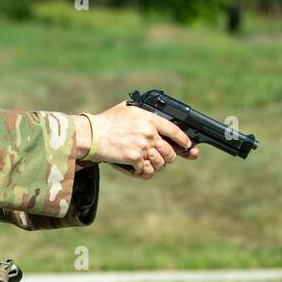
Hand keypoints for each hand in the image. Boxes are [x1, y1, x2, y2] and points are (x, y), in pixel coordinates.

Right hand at [75, 102, 199, 177]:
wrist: (92, 135)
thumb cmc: (107, 122)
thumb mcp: (127, 110)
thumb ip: (143, 114)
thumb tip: (153, 116)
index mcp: (150, 119)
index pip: (175, 130)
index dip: (184, 140)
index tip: (188, 146)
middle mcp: (149, 133)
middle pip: (169, 152)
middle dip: (168, 158)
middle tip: (162, 159)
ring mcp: (143, 147)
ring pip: (159, 164)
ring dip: (154, 166)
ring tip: (145, 164)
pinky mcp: (135, 159)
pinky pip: (145, 171)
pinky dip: (139, 172)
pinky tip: (133, 167)